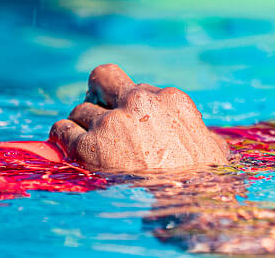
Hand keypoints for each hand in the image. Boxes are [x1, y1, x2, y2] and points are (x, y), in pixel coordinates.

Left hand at [50, 64, 229, 171]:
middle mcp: (139, 102)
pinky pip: (62, 130)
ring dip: (80, 123)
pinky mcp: (89, 146)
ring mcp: (112, 122)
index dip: (128, 103)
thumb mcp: (212, 146)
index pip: (137, 86)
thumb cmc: (204, 177)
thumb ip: (203, 136)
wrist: (186, 197)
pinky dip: (62, 137)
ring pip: (80, 109)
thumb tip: (209, 142)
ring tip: (85, 140)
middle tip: (95, 111)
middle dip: (97, 93)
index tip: (126, 117)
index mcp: (169, 98)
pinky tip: (67, 146)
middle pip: (102, 78)